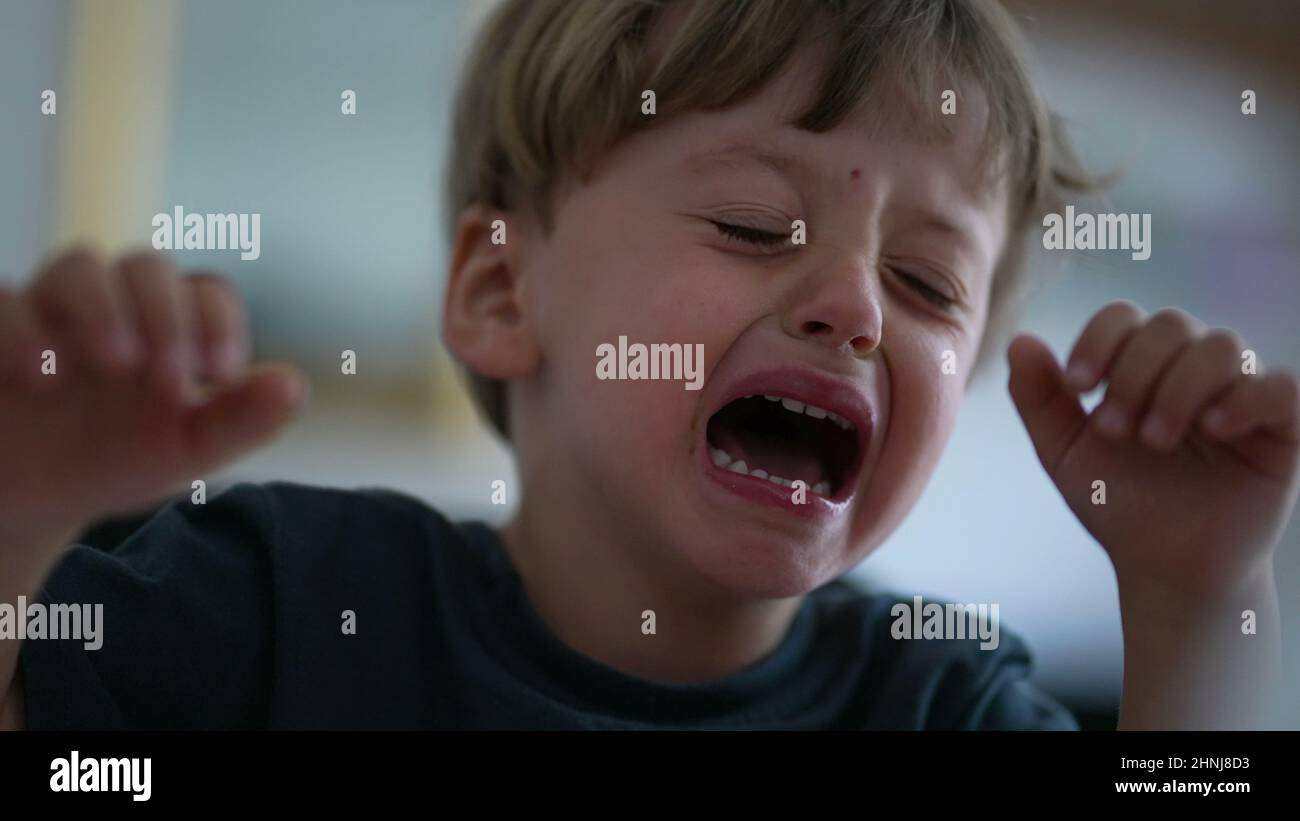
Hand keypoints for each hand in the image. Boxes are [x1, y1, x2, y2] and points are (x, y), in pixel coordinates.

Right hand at [0, 246, 305, 540]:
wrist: (30, 496)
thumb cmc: (117, 458)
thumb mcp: (187, 450)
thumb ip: (242, 420)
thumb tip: (294, 385)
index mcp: (169, 325)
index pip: (207, 292)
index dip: (219, 323)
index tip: (218, 376)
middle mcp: (113, 302)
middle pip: (147, 266)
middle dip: (164, 313)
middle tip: (167, 375)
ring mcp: (50, 308)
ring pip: (79, 264)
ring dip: (102, 308)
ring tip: (114, 365)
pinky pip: (4, 301)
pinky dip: (23, 331)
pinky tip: (41, 378)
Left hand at [1007, 301, 1298, 599]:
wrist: (1164, 567)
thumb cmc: (1117, 503)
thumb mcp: (1064, 453)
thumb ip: (1039, 398)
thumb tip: (1020, 341)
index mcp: (1140, 365)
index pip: (1124, 317)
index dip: (1098, 341)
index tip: (1077, 387)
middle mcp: (1192, 369)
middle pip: (1172, 324)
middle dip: (1136, 372)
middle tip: (1116, 430)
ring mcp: (1240, 394)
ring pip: (1224, 346)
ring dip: (1180, 387)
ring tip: (1156, 440)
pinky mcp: (1282, 428)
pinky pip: (1282, 387)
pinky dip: (1246, 398)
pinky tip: (1214, 429)